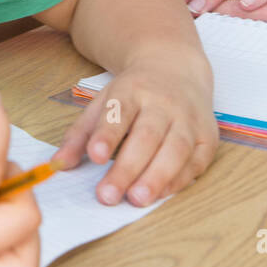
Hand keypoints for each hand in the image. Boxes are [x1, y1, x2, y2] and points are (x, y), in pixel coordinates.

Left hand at [52, 49, 218, 207]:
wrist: (176, 66)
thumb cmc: (135, 91)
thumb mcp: (102, 101)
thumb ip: (80, 134)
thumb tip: (58, 165)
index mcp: (133, 89)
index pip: (119, 112)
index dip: (107, 134)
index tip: (94, 156)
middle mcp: (163, 102)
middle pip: (147, 136)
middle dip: (128, 168)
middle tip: (108, 196)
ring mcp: (188, 118)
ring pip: (176, 149)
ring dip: (157, 177)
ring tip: (137, 200)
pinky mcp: (207, 135)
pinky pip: (196, 161)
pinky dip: (179, 180)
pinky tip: (161, 194)